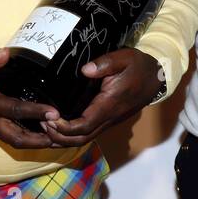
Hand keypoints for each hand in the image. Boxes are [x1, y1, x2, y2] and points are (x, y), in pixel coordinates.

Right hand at [0, 48, 59, 148]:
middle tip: (61, 135)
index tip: (55, 112)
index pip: (16, 110)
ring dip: (34, 141)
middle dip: (40, 140)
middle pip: (18, 139)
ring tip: (55, 136)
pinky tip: (38, 131)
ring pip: (14, 141)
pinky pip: (8, 136)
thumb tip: (6, 53)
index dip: (37, 112)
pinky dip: (24, 137)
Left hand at [40, 48, 160, 146]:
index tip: (50, 118)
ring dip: (64, 138)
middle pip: (81, 139)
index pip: (84, 125)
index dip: (65, 127)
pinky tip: (58, 126)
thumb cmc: (138, 66)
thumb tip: (85, 70)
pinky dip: (71, 135)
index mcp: (109, 105)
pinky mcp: (107, 121)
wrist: (156, 77)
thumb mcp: (124, 58)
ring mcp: (108, 122)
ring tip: (45, 126)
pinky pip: (88, 134)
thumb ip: (105, 63)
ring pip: (84, 140)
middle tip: (41, 122)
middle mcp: (109, 118)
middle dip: (59, 136)